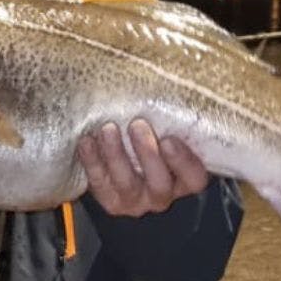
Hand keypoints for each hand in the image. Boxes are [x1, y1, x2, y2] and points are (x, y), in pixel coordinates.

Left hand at [76, 119, 208, 216]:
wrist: (122, 152)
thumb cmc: (154, 132)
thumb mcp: (169, 126)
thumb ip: (173, 115)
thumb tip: (171, 81)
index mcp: (184, 177)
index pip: (193, 177)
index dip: (183, 161)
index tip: (169, 139)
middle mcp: (162, 192)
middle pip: (160, 183)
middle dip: (147, 154)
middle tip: (137, 125)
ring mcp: (135, 199)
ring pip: (127, 184)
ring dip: (117, 155)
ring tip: (108, 129)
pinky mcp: (110, 198)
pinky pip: (99, 183)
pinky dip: (92, 161)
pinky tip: (87, 141)